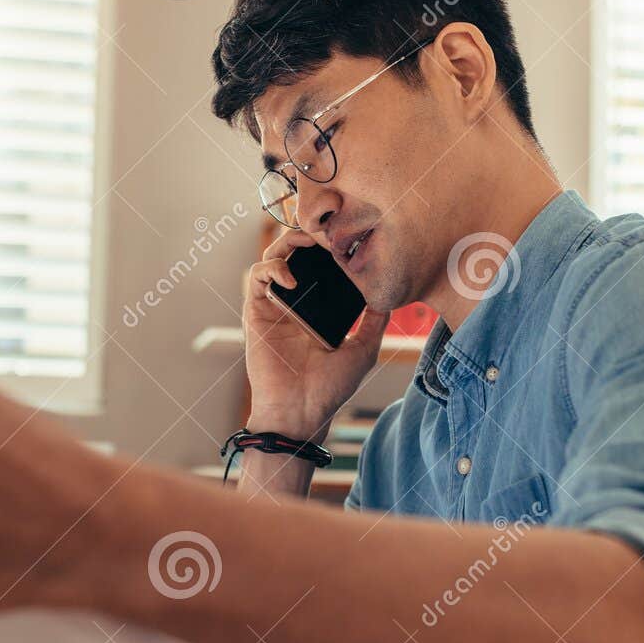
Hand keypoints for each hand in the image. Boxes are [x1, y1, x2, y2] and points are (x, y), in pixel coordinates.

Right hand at [243, 227, 388, 438]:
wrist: (301, 412)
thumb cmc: (330, 388)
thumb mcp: (363, 349)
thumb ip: (374, 321)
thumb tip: (389, 295)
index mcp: (318, 310)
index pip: (321, 267)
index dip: (330, 248)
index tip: (349, 238)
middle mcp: (294, 304)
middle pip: (295, 254)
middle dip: (309, 236)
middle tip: (328, 230)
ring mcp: (274, 306)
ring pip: (274, 258)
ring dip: (288, 243)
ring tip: (309, 243)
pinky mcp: (255, 312)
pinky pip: (256, 276)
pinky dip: (272, 268)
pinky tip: (292, 279)